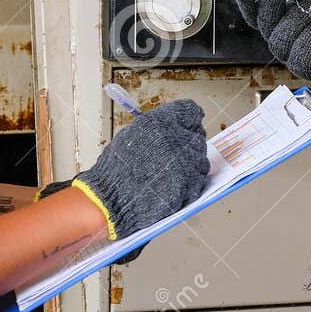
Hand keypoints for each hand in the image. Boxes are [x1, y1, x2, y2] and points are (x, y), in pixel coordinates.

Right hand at [74, 99, 210, 238]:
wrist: (109, 199)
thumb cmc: (117, 169)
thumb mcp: (134, 133)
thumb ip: (160, 125)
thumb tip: (179, 125)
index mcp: (161, 122)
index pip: (191, 112)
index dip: (188, 122)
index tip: (185, 129)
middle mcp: (176, 138)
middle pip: (198, 137)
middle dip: (187, 146)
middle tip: (172, 158)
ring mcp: (185, 162)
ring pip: (201, 160)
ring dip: (190, 167)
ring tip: (168, 175)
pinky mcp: (189, 184)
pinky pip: (199, 181)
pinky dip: (189, 185)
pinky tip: (171, 187)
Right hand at [232, 0, 310, 79]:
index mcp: (286, 18)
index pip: (258, 13)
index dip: (247, 1)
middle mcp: (289, 37)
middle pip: (264, 25)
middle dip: (273, 4)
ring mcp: (300, 54)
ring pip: (278, 42)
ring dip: (297, 20)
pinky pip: (298, 60)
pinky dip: (307, 40)